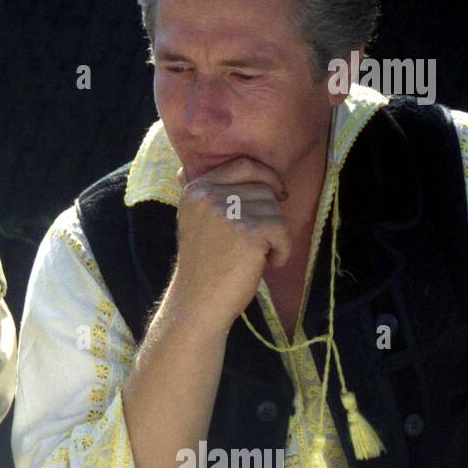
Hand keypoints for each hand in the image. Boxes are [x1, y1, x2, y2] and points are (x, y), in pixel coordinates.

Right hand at [170, 156, 292, 332]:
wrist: (198, 303)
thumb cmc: (203, 265)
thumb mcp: (192, 221)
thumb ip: (199, 194)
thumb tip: (185, 169)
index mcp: (195, 190)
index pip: (243, 164)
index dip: (267, 176)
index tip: (279, 193)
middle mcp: (208, 196)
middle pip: (264, 188)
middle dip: (271, 213)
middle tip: (263, 239)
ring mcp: (228, 213)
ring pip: (276, 209)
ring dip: (277, 235)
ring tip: (259, 256)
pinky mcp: (249, 233)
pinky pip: (283, 230)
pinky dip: (283, 250)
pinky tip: (268, 264)